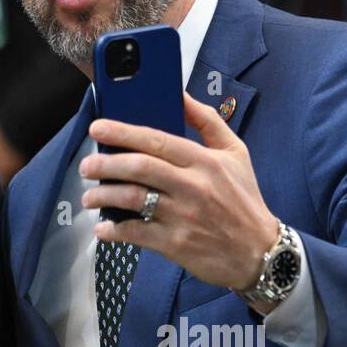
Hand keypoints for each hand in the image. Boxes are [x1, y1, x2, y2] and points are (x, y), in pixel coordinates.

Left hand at [78, 92, 279, 301]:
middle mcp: (193, 186)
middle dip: (105, 164)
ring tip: (89, 195)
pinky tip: (103, 228)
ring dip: (104, 195)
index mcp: (205, 161)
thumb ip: (208, 121)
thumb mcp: (236, 153)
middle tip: (86, 165)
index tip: (97, 128)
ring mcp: (183, 216)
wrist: (261, 252)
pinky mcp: (176, 243)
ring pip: (133, 199)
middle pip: (140, 167)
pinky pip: (136, 233)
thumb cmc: (244, 200)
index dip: (123, 132)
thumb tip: (181, 94)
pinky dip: (114, 230)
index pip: (157, 140)